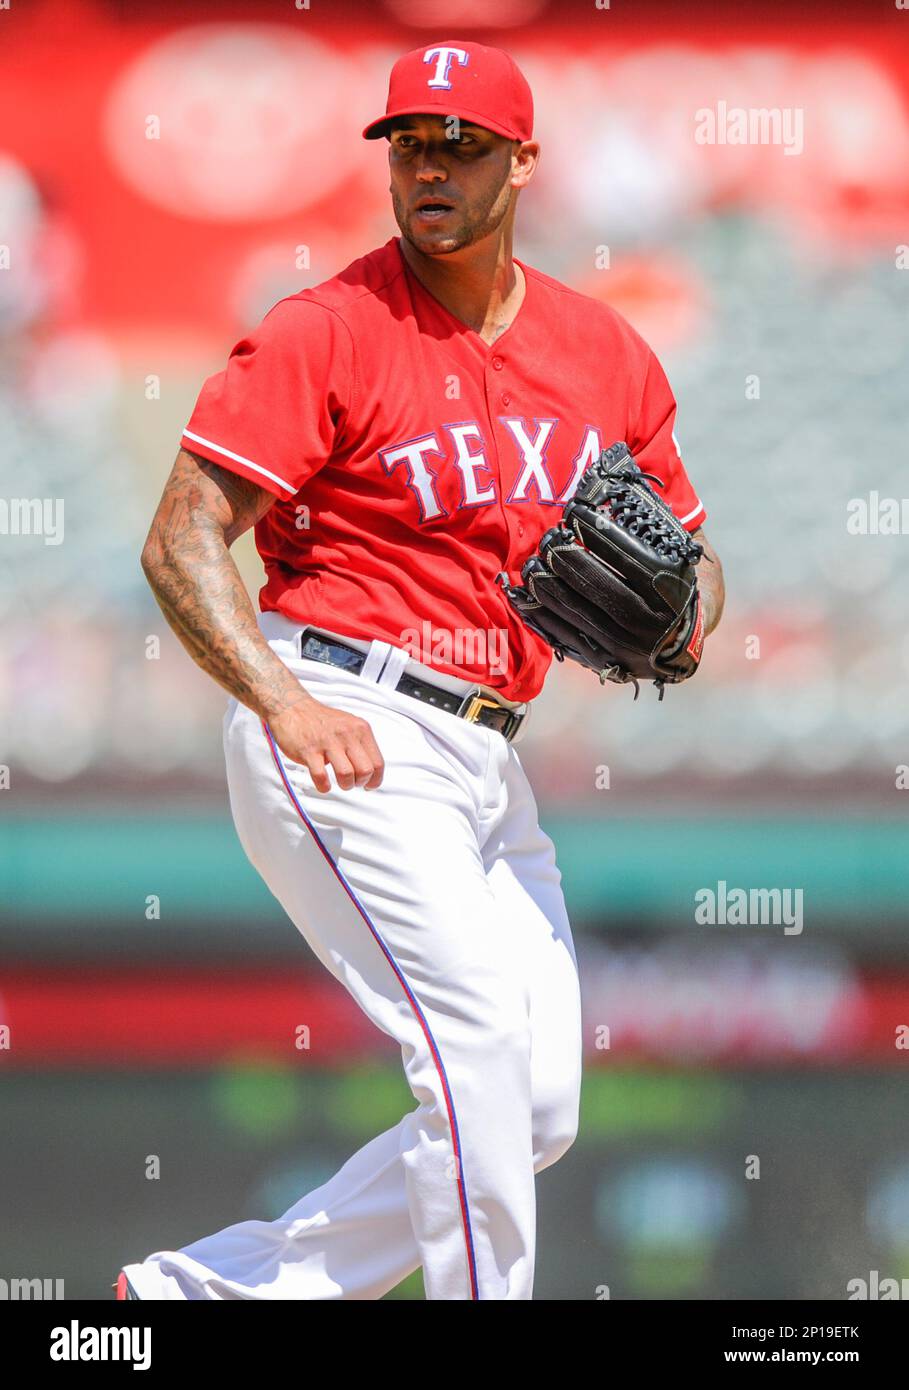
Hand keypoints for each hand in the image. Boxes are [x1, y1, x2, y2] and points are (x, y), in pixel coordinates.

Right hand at [266, 691, 384, 793]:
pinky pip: (321, 776)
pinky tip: (324, 784)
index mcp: (360, 729)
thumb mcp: (349, 725)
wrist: (292, 708)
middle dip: (360, 783)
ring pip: (346, 775)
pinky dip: (324, 786)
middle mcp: (346, 734)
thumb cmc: (321, 720)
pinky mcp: (309, 751)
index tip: (369, 784)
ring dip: (345, 785)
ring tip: (340, 782)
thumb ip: (361, 744)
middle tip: (353, 783)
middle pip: (365, 771)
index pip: (378, 763)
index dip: (375, 779)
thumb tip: (371, 769)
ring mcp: (327, 742)